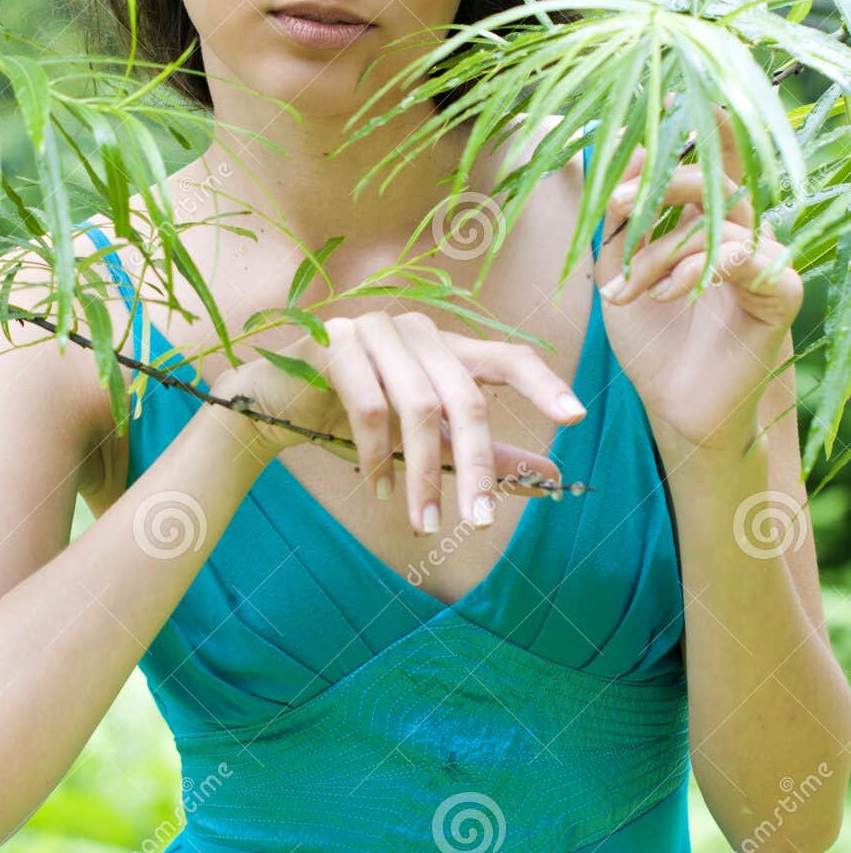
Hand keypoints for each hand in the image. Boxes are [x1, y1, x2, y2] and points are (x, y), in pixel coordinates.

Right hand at [209, 309, 587, 535]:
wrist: (277, 403)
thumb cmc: (355, 416)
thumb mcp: (427, 440)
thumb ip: (486, 453)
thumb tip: (550, 476)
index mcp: (446, 346)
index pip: (506, 357)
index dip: (542, 386)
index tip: (575, 419)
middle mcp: (417, 330)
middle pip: (464, 399)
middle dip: (477, 466)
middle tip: (480, 521)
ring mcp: (375, 331)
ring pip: (418, 409)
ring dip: (423, 476)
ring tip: (425, 522)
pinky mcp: (336, 344)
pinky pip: (369, 409)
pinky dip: (379, 457)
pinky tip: (380, 489)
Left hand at [595, 103, 804, 453]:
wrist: (671, 406)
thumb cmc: (651, 340)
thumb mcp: (618, 270)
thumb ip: (617, 218)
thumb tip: (613, 153)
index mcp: (709, 222)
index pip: (710, 163)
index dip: (695, 132)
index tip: (662, 104)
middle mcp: (742, 233)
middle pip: (714, 181)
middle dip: (658, 186)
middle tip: (612, 203)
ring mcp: (765, 263)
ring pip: (717, 227)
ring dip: (660, 255)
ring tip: (626, 294)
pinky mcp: (780, 297)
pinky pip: (757, 262)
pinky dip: (711, 266)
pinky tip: (672, 290)